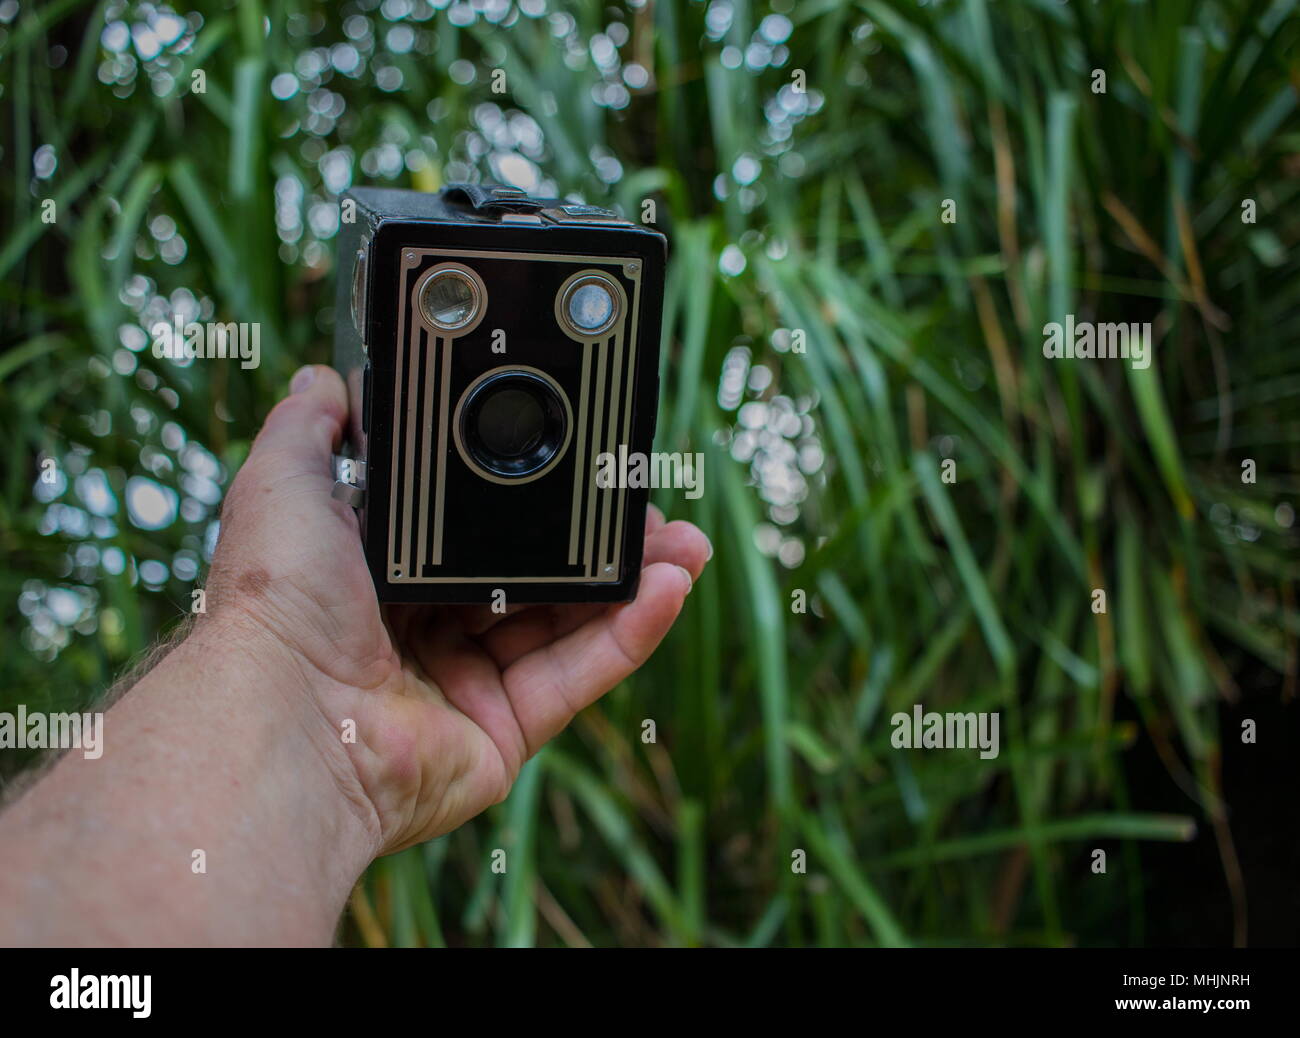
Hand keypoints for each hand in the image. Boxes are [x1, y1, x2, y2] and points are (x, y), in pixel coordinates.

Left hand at [204, 364, 710, 855]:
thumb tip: (321, 381)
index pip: (478, 527)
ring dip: (631, 581)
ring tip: (683, 543)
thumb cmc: (275, 604)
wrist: (287, 714)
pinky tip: (666, 588)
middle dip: (600, 540)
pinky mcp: (503, 734)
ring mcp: (468, 684)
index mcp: (385, 572)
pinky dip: (629, 633)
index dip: (535, 497)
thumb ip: (310, 431)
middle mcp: (428, 628)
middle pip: (535, 575)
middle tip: (650, 505)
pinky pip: (578, 676)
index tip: (585, 464)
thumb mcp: (283, 486)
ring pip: (569, 623)